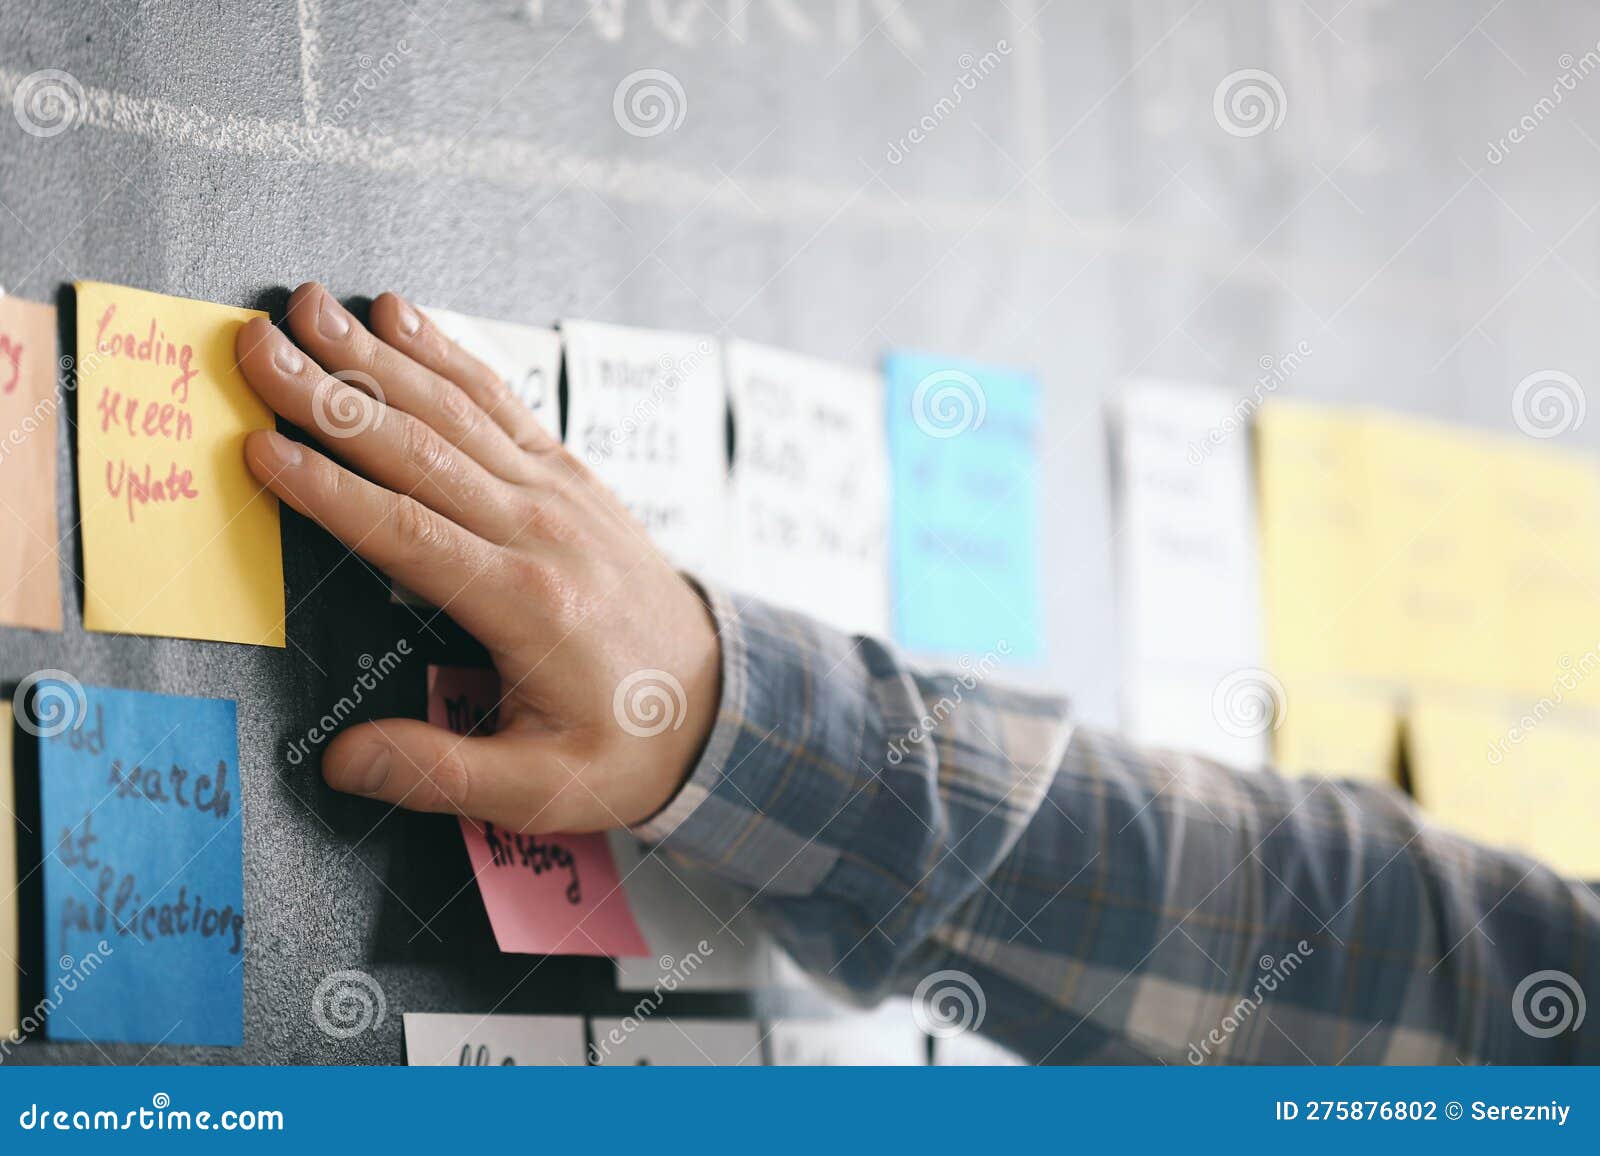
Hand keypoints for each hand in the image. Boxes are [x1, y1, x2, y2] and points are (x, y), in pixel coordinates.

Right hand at [235, 282, 720, 831]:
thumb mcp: (544, 789)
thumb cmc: (629, 743)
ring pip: (454, 410)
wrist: (721, 701)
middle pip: (417, 450)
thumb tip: (344, 764)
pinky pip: (500, 403)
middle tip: (256, 346)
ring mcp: (559, 493)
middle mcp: (540, 531)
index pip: (405, 532)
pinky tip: (402, 317)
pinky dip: (449, 355)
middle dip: (329, 395)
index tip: (262, 447)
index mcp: (523, 603)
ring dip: (376, 356)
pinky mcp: (570, 476)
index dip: (329, 489)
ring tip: (309, 307)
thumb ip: (442, 774)